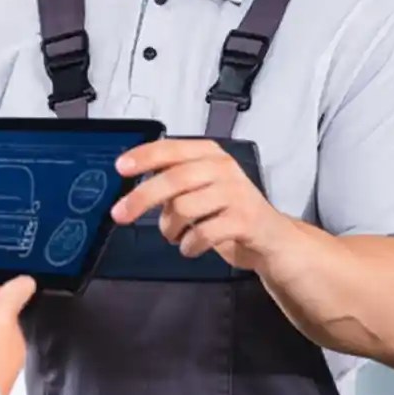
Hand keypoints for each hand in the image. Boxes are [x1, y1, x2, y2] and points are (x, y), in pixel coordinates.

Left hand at [110, 139, 293, 270]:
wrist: (273, 237)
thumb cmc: (229, 211)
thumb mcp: (200, 188)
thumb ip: (171, 183)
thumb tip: (131, 190)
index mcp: (209, 154)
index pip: (171, 149)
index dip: (144, 157)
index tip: (120, 167)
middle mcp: (223, 168)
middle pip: (174, 179)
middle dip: (141, 198)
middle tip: (120, 214)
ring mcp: (237, 193)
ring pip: (185, 208)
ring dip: (169, 228)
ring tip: (174, 234)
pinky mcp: (245, 220)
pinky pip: (203, 233)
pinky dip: (189, 244)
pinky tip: (191, 246)